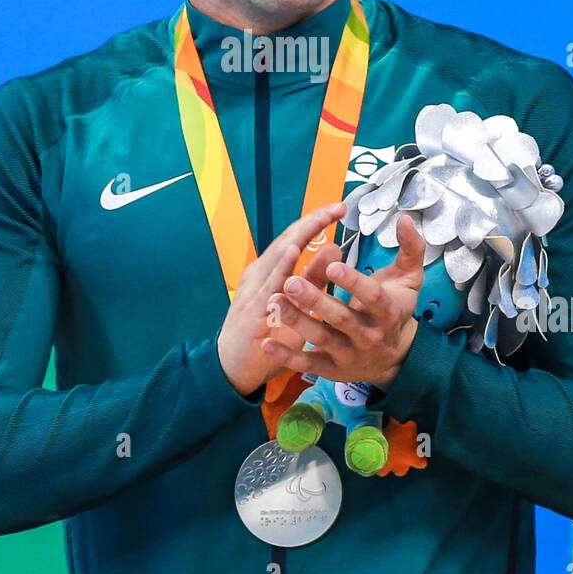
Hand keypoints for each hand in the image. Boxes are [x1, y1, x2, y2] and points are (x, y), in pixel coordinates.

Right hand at [216, 201, 347, 396]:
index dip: (316, 221)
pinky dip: (281, 266)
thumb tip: (334, 248)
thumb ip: (314, 278)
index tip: (340, 208)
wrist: (232, 367)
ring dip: (298, 236)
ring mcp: (254, 290)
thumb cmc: (266, 333)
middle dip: (312, 221)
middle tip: (336, 207)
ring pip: (277, 257)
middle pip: (287, 240)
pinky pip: (269, 285)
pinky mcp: (252, 310)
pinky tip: (293, 252)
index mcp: (270, 270)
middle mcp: (260, 274)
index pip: (295, 238)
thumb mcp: (297, 303)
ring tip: (318, 219)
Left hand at [261, 214, 425, 390]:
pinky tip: (266, 343)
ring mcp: (350, 355)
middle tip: (292, 281)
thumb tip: (404, 218)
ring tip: (275, 301)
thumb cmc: (396, 308)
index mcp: (388, 312)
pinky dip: (287, 356)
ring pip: (321, 339)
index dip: (353, 282)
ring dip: (297, 322)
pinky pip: (308, 365)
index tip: (332, 265)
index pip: (372, 297)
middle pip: (342, 318)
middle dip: (316, 300)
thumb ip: (411, 249)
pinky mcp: (333, 370)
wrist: (396, 357)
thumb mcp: (410, 279)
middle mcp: (369, 336)